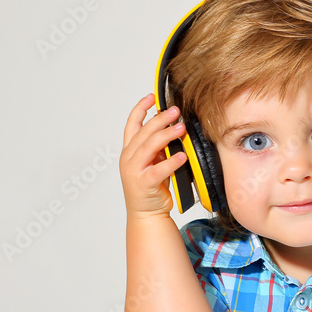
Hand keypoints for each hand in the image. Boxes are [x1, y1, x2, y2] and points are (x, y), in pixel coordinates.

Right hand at [119, 93, 188, 217]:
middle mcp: (129, 159)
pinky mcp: (144, 184)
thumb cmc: (150, 187)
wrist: (146, 213)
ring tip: (181, 129)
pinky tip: (182, 156)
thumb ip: (157, 147)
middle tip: (175, 111)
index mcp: (129, 151)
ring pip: (149, 147)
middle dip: (160, 119)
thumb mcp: (152, 162)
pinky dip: (171, 162)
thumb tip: (171, 127)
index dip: (140, 109)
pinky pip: (158, 170)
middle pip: (144, 133)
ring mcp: (134, 171)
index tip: (152, 97)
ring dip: (166, 135)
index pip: (132, 124)